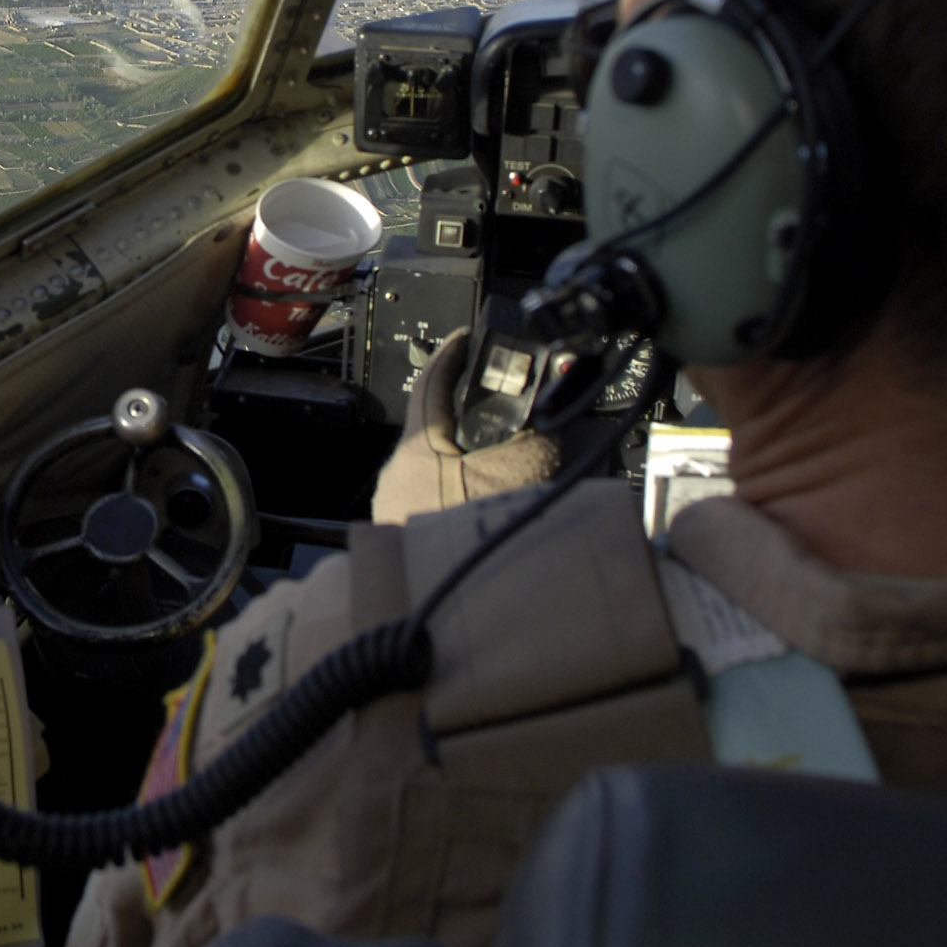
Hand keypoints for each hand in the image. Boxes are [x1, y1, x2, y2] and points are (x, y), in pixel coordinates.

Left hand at [370, 329, 559, 524]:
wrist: (446, 611)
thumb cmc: (472, 541)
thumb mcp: (523, 473)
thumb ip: (537, 433)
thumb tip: (548, 413)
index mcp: (418, 447)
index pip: (431, 380)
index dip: (452, 352)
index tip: (466, 336)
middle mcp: (398, 474)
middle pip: (436, 427)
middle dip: (468, 416)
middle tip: (499, 403)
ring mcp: (398, 509)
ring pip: (439, 468)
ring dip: (471, 463)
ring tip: (505, 462)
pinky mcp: (405, 538)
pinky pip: (438, 500)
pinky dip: (465, 494)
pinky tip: (490, 504)